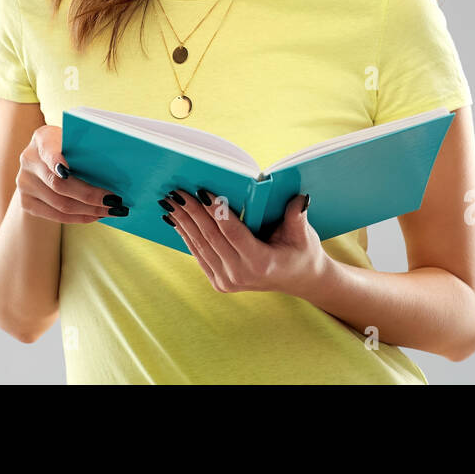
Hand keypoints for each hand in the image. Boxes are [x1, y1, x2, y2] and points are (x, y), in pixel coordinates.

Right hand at [15, 124, 126, 222]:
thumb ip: (85, 149)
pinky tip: (95, 215)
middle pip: (60, 184)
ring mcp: (24, 182)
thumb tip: (118, 164)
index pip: (49, 150)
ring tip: (111, 210)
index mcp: (42, 138)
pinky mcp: (26, 202)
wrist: (44, 161)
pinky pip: (56, 215)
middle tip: (115, 200)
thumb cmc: (69, 149)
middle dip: (91, 195)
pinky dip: (79, 217)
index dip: (57, 160)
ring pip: (61, 204)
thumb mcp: (74, 141)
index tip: (68, 171)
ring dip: (90, 210)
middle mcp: (29, 159)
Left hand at [162, 188, 327, 295]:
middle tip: (177, 191)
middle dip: (192, 212)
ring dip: (183, 222)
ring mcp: (228, 282)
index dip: (217, 212)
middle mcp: (241, 275)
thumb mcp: (304, 234)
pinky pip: (199, 255)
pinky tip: (176, 219)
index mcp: (261, 263)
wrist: (299, 280)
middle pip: (211, 238)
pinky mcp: (219, 282)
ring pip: (200, 246)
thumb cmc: (302, 251)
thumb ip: (297, 216)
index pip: (233, 233)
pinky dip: (186, 235)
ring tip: (170, 201)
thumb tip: (300, 197)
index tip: (203, 192)